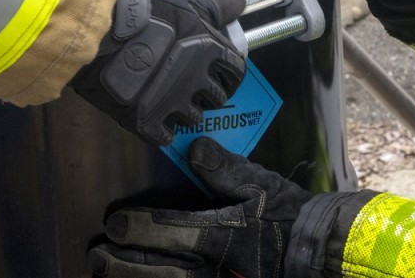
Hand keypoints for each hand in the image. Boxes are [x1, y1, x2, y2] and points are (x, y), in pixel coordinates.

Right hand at [70, 0, 245, 144]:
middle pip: (217, 98)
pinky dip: (163, 129)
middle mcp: (197, 79)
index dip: (229, 74)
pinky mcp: (148, 121)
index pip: (236, 72)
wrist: (100, 31)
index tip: (220, 74)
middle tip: (191, 85)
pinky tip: (155, 117)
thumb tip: (239, 4)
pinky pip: (166, 136)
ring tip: (169, 98)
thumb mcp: (184, 5)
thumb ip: (215, 9)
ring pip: (193, 118)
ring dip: (185, 110)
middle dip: (208, 93)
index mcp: (211, 51)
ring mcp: (173, 102)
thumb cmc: (142, 12)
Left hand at [88, 137, 313, 277]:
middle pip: (165, 270)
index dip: (142, 230)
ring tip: (107, 273)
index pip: (176, 232)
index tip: (116, 225)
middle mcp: (217, 266)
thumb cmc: (287, 214)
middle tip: (98, 257)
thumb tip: (195, 148)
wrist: (316, 250)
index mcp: (224, 235)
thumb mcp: (260, 185)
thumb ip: (226, 168)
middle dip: (128, 265)